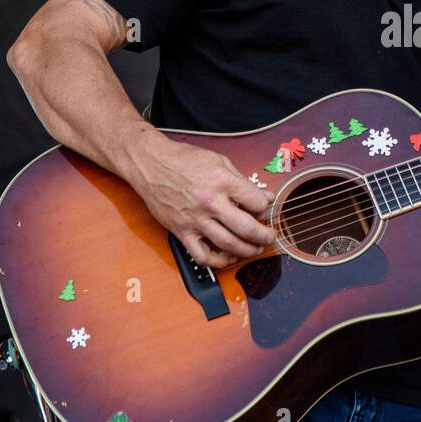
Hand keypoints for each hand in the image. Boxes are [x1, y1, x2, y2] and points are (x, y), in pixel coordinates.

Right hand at [129, 135, 276, 268]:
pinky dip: (218, 261)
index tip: (264, 208)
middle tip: (270, 237)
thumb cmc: (184, 160)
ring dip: (247, 251)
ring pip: (228, 245)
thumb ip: (244, 182)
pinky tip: (228, 256)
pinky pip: (202, 255)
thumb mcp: (220, 161)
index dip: (265, 207)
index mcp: (222, 182)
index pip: (256, 203)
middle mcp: (210, 203)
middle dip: (264, 236)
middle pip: (247, 229)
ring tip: (255, 248)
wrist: (150, 164)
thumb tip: (266, 196)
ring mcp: (195, 220)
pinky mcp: (182, 231)